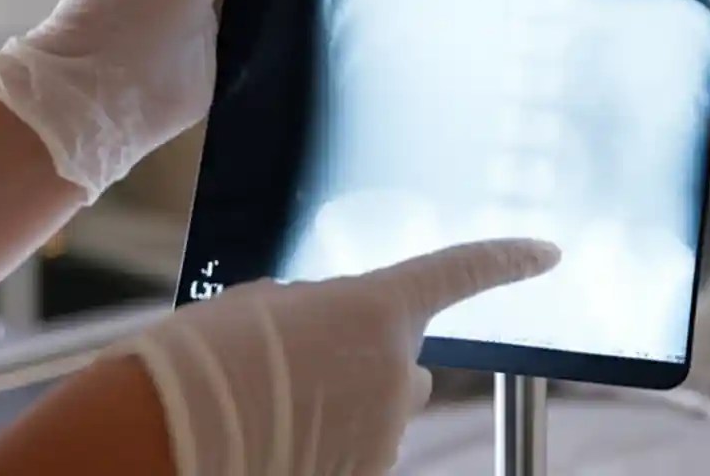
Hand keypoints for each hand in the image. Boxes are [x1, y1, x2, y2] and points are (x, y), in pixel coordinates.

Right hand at [111, 239, 559, 475]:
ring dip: (338, 410)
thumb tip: (329, 334)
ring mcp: (382, 434)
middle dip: (369, 365)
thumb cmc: (203, 359)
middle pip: (405, 365)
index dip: (506, 259)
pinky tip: (271, 443)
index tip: (546, 253)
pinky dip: (322, 449)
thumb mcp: (263, 306)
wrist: (163, 437)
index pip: (461, 271)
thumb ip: (319, 310)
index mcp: (376, 309)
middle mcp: (396, 373)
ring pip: (375, 415)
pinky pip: (352, 454)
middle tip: (302, 370)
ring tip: (268, 409)